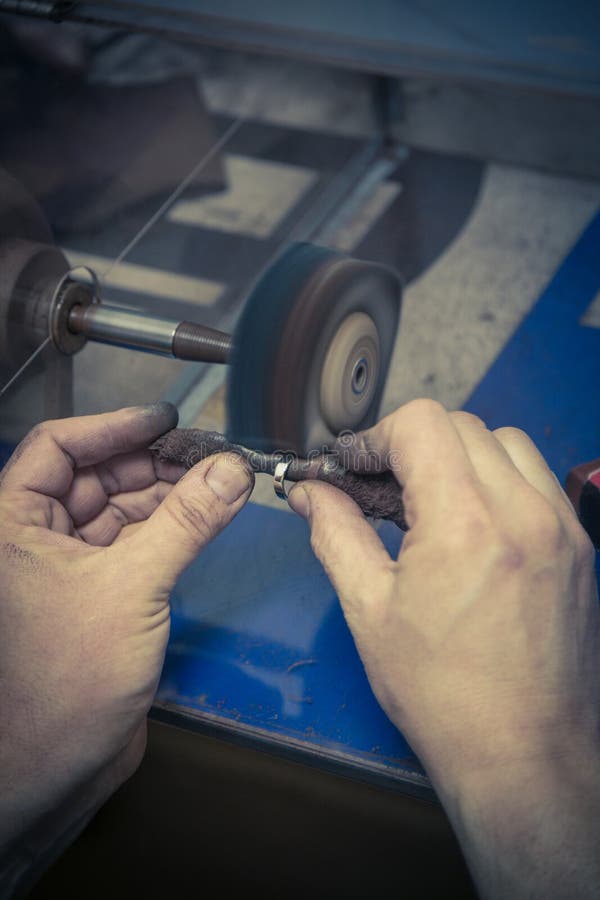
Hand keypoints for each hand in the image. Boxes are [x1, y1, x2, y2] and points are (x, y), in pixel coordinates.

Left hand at [0, 403, 252, 890]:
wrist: (59, 763)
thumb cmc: (68, 678)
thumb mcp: (132, 586)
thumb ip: (185, 523)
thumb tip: (231, 470)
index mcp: (15, 523)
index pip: (59, 448)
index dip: (114, 426)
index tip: (167, 418)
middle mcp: (38, 537)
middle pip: (98, 476)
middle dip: (153, 462)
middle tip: (210, 454)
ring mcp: (71, 565)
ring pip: (122, 509)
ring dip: (169, 494)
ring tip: (219, 480)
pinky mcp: (102, 592)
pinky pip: (138, 542)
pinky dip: (172, 527)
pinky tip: (206, 515)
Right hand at [288, 399, 599, 898]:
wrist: (523, 754)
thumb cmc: (445, 696)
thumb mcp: (370, 610)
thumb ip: (335, 533)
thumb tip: (310, 493)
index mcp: (466, 523)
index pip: (421, 425)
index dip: (374, 438)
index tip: (351, 466)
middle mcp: (524, 512)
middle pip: (461, 426)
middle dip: (410, 445)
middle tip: (377, 488)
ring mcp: (560, 527)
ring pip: (506, 445)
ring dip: (459, 456)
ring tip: (426, 503)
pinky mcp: (578, 547)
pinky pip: (537, 481)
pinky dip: (498, 481)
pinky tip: (470, 524)